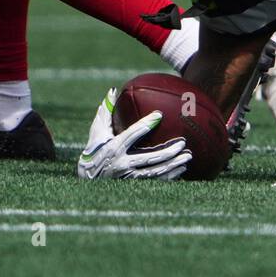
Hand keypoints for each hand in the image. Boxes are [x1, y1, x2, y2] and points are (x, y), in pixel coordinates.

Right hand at [77, 88, 191, 180]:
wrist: (86, 179)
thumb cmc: (94, 150)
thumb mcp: (96, 132)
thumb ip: (106, 112)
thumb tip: (113, 91)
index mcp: (113, 148)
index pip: (131, 134)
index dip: (145, 124)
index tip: (159, 114)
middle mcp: (122, 164)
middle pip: (149, 158)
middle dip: (168, 151)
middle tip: (183, 142)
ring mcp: (128, 177)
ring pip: (155, 172)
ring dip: (173, 165)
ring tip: (188, 156)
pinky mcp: (133, 185)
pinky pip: (155, 181)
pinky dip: (170, 176)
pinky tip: (182, 169)